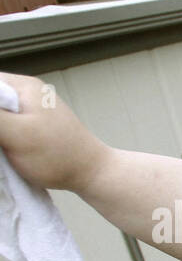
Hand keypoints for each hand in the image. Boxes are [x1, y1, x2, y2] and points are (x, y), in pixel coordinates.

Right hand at [0, 71, 111, 191]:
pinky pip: (6, 122)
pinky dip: (2, 133)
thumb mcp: (16, 133)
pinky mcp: (32, 125)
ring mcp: (31, 108)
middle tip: (0, 141)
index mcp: (23, 86)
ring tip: (3, 146)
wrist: (93, 174)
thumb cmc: (58, 155)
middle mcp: (27, 92)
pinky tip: (4, 148)